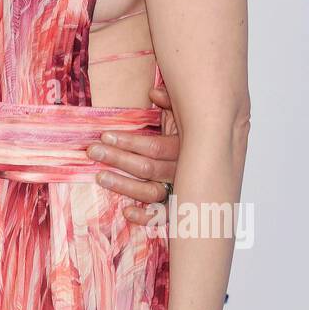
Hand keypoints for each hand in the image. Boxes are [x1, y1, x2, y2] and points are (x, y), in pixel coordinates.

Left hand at [87, 84, 178, 222]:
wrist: (215, 156)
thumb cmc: (190, 133)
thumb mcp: (181, 114)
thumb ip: (170, 101)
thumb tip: (154, 92)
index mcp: (183, 148)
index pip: (153, 147)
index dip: (128, 141)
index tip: (105, 135)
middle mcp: (182, 171)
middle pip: (147, 168)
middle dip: (117, 158)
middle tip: (93, 151)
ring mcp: (180, 190)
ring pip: (151, 192)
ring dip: (124, 186)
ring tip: (100, 177)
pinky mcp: (176, 207)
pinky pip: (162, 217)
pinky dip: (146, 218)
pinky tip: (127, 213)